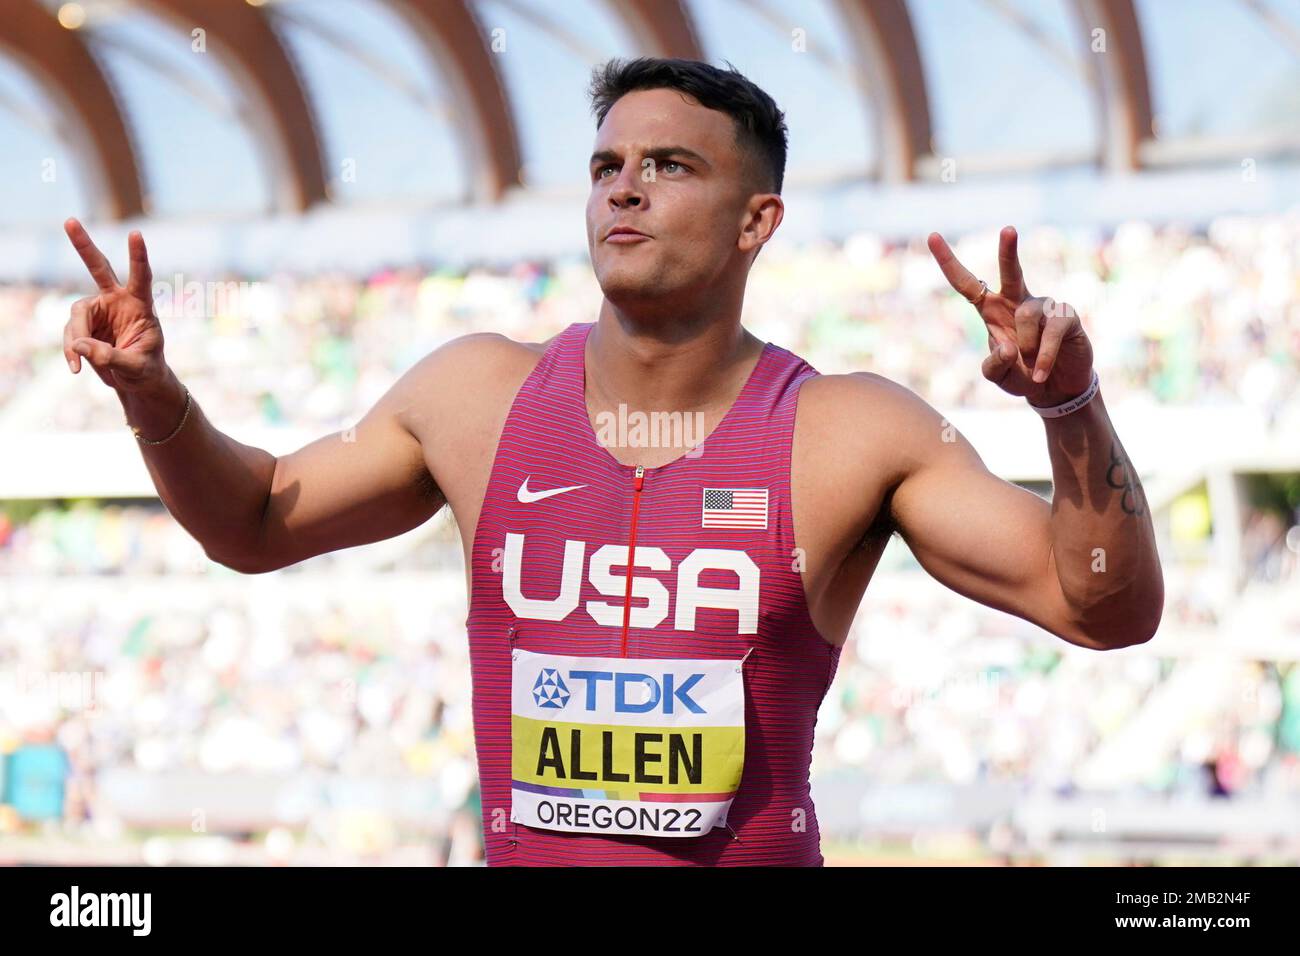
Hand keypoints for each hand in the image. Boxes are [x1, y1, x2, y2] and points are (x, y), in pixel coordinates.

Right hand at [62, 217, 167, 392]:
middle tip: (70, 221)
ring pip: (77, 315)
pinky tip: (76, 368)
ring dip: (76, 339)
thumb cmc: (145, 369)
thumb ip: (111, 357)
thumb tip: (80, 346)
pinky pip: (70, 333)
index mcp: (141, 305)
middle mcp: (118, 300)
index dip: (138, 256)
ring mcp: (99, 310)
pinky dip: (71, 351)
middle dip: (83, 245)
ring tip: (80, 365)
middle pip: (98, 268)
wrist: (136, 380)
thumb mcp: (136, 367)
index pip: (141, 277)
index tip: (136, 234)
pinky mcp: (84, 323)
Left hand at [927, 225, 1093, 405]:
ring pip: (1028, 316)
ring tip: (1031, 366)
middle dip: (1009, 250)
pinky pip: (1051, 332)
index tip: (932, 236)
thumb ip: (994, 365)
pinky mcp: (1066, 316)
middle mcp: (1017, 301)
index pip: (966, 283)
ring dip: (1026, 348)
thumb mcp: (998, 376)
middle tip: (1008, 229)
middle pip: (1011, 271)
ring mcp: (1044, 306)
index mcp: (991, 310)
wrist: (1056, 389)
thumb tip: (1008, 347)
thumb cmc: (1022, 374)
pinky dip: (1044, 357)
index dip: (949, 262)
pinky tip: (1041, 372)